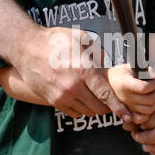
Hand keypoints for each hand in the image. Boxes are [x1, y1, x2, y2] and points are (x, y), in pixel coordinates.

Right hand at [15, 27, 130, 121]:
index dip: (119, 107)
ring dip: (94, 108)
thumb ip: (99, 55)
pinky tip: (81, 98)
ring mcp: (62, 96)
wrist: (27, 48)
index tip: (127, 115)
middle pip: (99, 107)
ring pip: (87, 112)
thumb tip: (110, 68)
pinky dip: (81, 109)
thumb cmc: (55, 41)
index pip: (106, 95)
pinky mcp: (53, 101)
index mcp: (83, 69)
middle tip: (110, 100)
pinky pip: (74, 113)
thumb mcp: (81, 39)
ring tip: (94, 97)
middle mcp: (73, 86)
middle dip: (108, 106)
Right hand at [107, 64, 154, 122]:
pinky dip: (149, 112)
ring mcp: (126, 107)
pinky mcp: (128, 113)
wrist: (107, 82)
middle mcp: (124, 98)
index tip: (154, 81)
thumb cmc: (122, 72)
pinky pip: (142, 118)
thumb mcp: (131, 67)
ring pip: (149, 110)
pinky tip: (150, 103)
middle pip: (149, 100)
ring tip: (154, 94)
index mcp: (124, 84)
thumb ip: (145, 70)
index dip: (154, 84)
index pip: (144, 88)